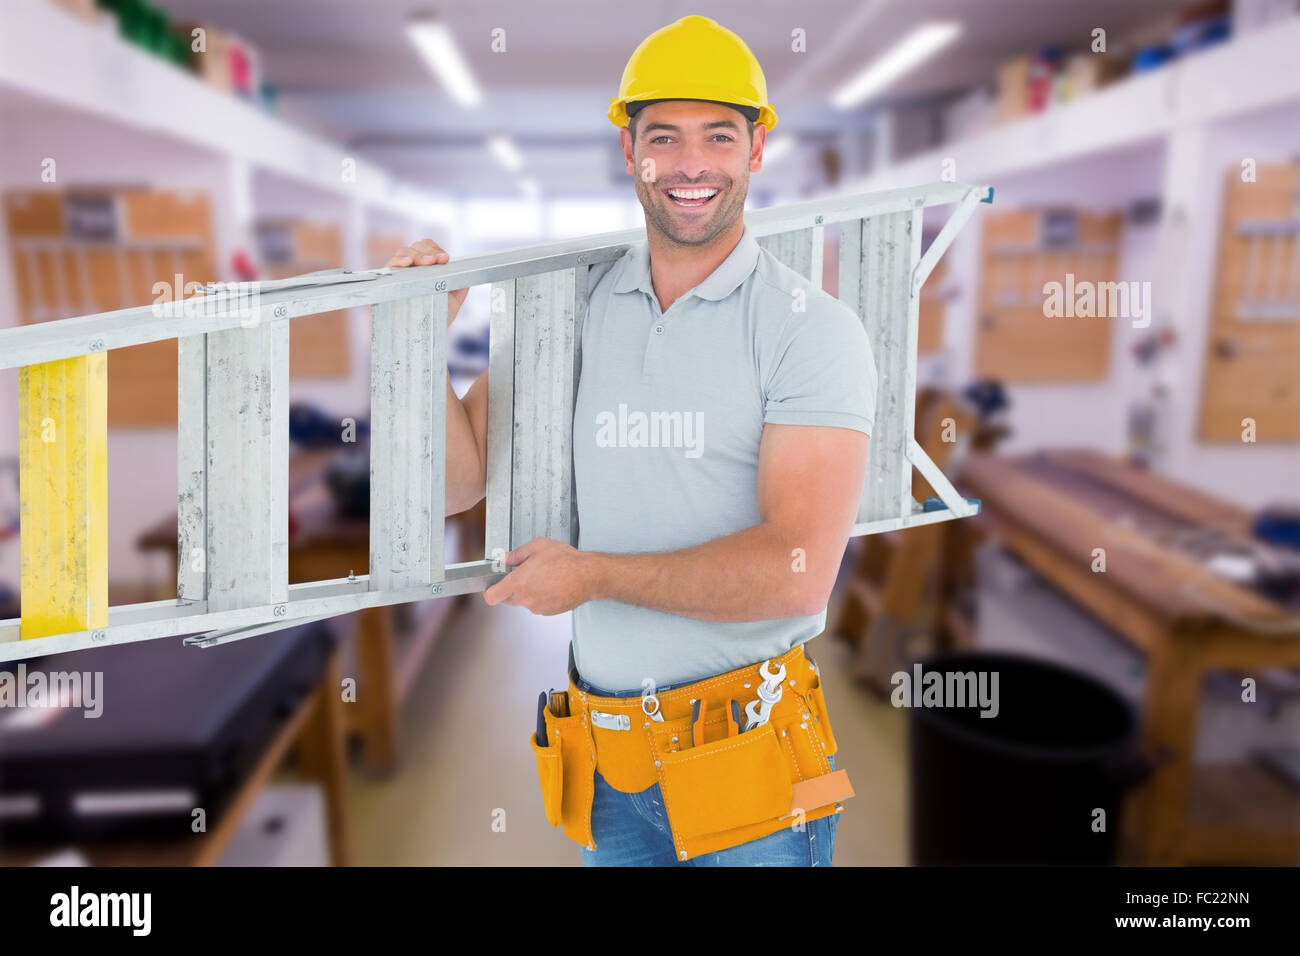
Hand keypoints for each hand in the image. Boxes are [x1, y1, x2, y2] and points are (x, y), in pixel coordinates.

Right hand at [385, 238, 468, 323]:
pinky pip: (390, 265)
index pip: (430, 249)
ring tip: (421, 262)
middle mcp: (414, 267)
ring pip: (404, 253)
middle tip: (434, 261)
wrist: (421, 336)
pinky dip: (397, 261)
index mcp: (429, 267)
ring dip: (414, 255)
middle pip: (417, 247)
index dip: (437, 250)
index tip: (444, 259)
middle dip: (427, 252)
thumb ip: (461, 286)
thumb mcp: (453, 302)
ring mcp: (400, 272)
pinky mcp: (387, 280)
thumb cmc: (436, 317)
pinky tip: (405, 263)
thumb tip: (466, 272)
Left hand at [483, 537, 602, 615]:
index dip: (489, 591)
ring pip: (524, 602)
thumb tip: (505, 558)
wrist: (589, 575)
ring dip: (528, 592)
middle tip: (524, 574)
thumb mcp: (538, 546)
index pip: (492, 596)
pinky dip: (541, 597)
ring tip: (544, 577)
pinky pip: (537, 605)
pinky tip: (552, 585)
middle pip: (508, 599)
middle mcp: (526, 599)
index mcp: (518, 583)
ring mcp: (537, 607)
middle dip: (512, 588)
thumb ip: (516, 554)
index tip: (492, 586)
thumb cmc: (566, 560)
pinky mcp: (548, 612)